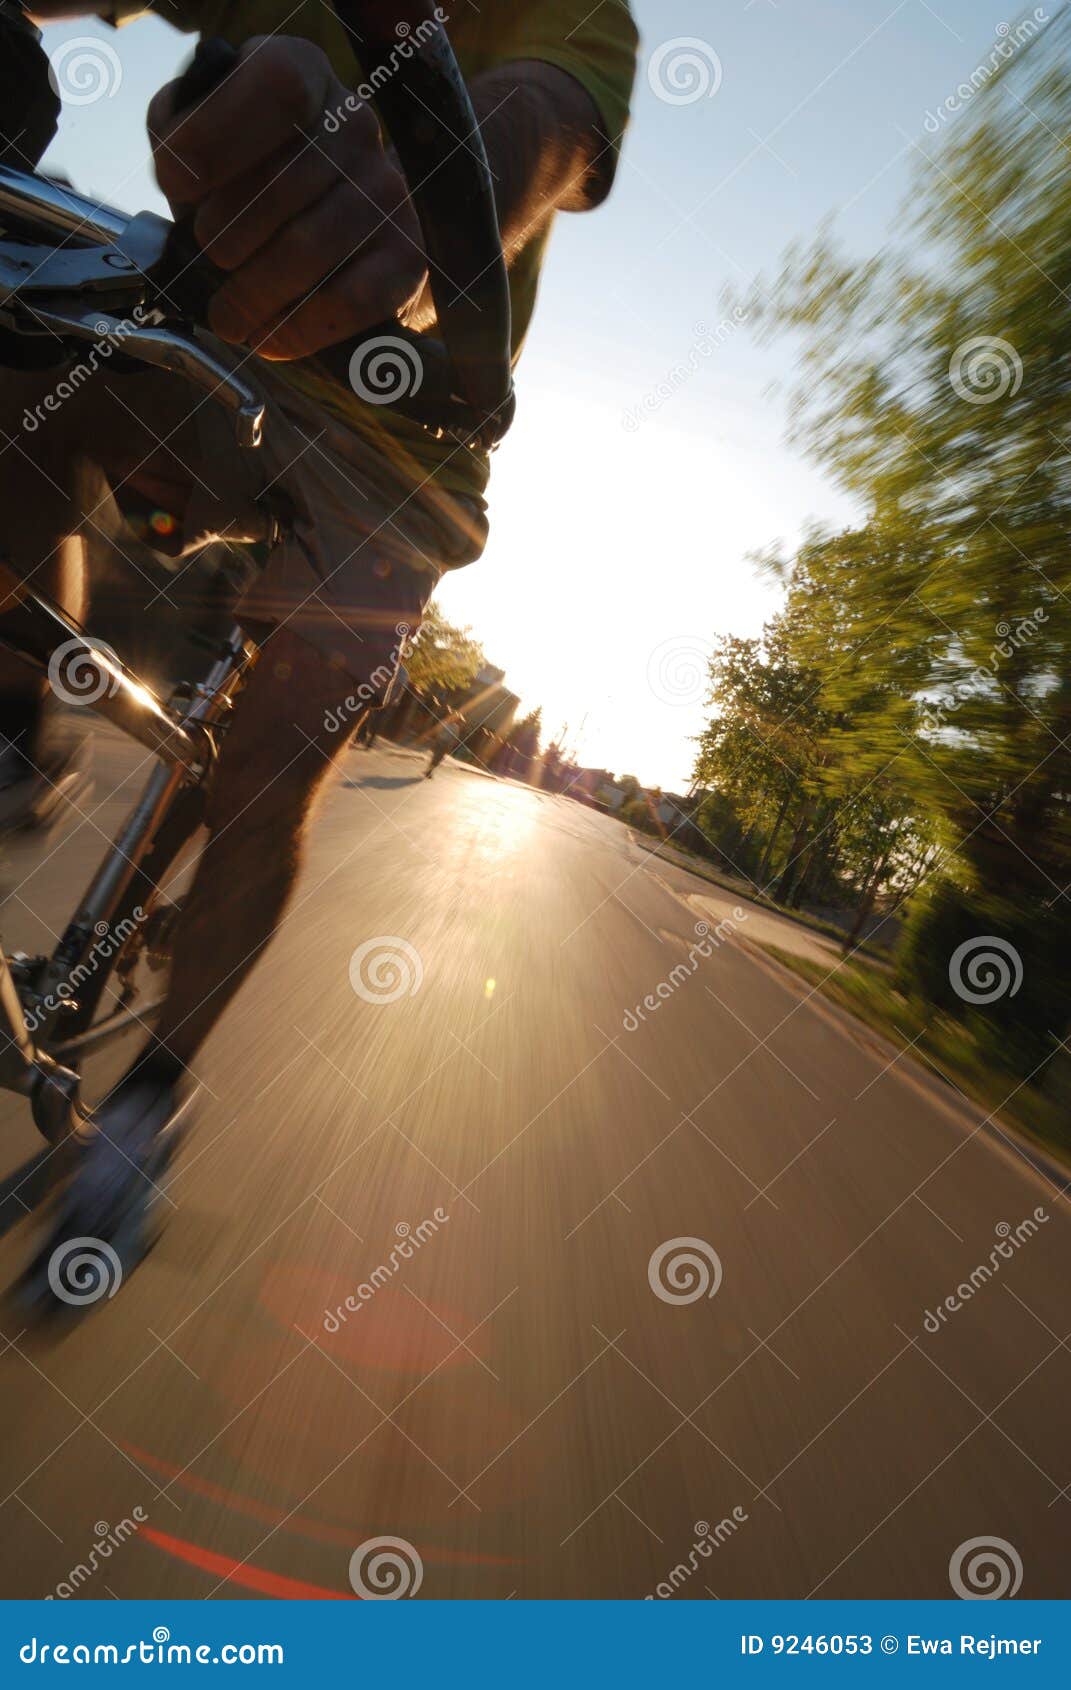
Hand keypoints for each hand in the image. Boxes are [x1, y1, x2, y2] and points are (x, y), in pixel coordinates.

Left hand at [148, 36, 426, 359]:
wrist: (339, 233)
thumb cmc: (253, 182)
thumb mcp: (204, 137)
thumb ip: (180, 134)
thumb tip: (180, 167)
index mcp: (300, 74)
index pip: (274, 87)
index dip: (217, 139)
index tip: (178, 187)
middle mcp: (353, 124)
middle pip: (283, 185)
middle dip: (226, 237)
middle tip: (208, 262)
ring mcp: (386, 192)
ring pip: (309, 249)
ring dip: (253, 294)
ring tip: (228, 315)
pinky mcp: (407, 256)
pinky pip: (347, 300)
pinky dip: (296, 329)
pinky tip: (267, 337)